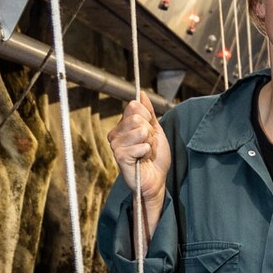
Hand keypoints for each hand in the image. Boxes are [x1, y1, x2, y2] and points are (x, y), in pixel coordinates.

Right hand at [108, 94, 168, 208]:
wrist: (156, 179)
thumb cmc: (155, 157)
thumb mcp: (156, 131)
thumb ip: (149, 113)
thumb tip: (141, 94)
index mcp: (123, 125)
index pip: (135, 106)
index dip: (148, 119)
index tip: (150, 132)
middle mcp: (116, 132)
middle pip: (137, 118)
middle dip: (150, 132)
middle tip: (148, 144)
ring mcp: (116, 144)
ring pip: (140, 131)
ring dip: (149, 143)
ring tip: (146, 152)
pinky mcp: (119, 155)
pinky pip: (140, 146)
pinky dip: (147, 152)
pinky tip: (142, 159)